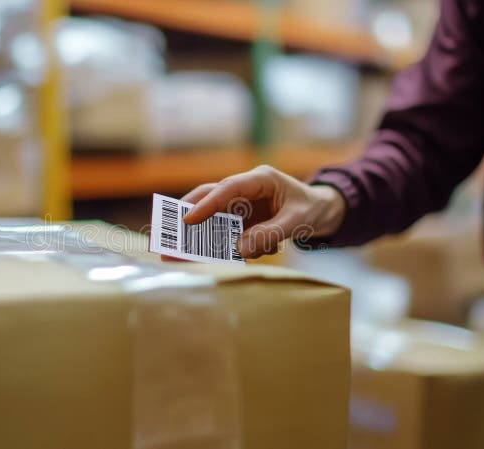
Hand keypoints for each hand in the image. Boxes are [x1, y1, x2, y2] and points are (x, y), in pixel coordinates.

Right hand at [180, 165, 345, 258]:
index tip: (187, 220)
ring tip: (172, 253)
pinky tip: (212, 258)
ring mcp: (240, 205)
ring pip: (210, 217)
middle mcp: (245, 189)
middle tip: (163, 235)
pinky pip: (222, 233)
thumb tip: (240, 249)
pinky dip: (215, 246)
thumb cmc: (311, 208)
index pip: (228, 188)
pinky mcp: (239, 220)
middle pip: (208, 198)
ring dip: (193, 235)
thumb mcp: (298, 220)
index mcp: (260, 179)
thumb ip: (270, 233)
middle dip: (185, 216)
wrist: (320, 211)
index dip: (207, 204)